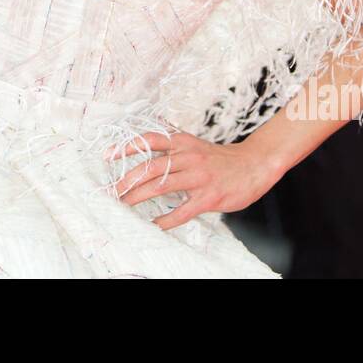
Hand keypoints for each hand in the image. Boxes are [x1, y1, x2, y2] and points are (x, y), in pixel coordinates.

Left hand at [104, 130, 276, 229]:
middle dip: (128, 180)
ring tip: (124, 205)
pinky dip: (165, 220)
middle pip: (151, 166)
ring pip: (162, 186)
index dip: (127, 147)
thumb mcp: (195, 143)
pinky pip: (182, 211)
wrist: (254, 164)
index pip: (150, 140)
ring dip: (139, 197)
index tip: (107, 156)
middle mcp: (189, 157)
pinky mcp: (209, 197)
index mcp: (183, 142)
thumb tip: (148, 137)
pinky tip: (154, 224)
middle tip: (112, 191)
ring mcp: (199, 177)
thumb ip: (172, 143)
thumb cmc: (219, 157)